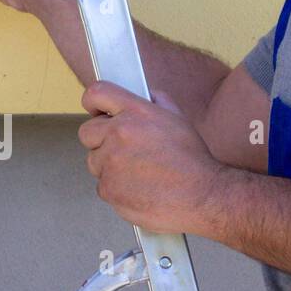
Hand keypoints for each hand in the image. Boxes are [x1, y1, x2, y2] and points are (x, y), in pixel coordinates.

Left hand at [77, 81, 224, 234]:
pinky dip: (116, 188)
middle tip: (121, 150)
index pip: (96, 93)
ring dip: (109, 166)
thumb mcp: (178, 120)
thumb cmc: (193, 161)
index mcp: (136, 112)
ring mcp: (111, 162)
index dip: (92, 102)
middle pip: (87, 132)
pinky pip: (102, 185)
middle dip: (100, 140)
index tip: (96, 111)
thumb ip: (158, 102)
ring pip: (95, 162)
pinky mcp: (108, 188)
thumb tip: (147, 94)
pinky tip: (139, 188)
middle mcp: (119, 134)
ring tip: (138, 173)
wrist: (203, 197)